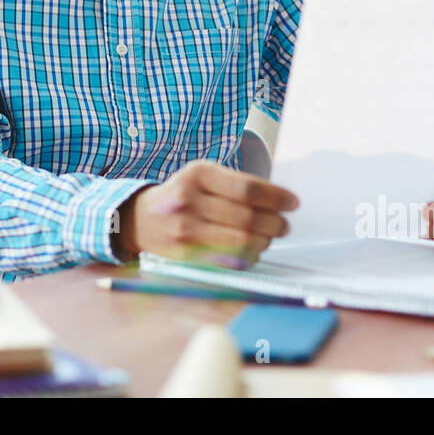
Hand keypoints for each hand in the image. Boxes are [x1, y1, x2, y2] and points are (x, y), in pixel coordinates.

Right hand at [111, 159, 299, 267]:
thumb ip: (235, 185)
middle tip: (284, 224)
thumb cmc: (182, 196)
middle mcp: (189, 200)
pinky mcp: (186, 254)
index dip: (276, 197)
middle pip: (247, 217)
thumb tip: (279, 201)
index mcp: (198, 174)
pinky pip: (228, 260)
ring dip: (264, 242)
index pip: (247, 189)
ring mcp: (186, 230)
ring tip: (269, 237)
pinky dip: (248, 257)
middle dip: (275, 223)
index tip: (292, 202)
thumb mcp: (202, 176)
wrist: (141, 219)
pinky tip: (251, 250)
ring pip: (241, 241)